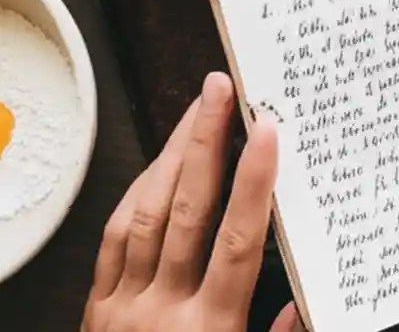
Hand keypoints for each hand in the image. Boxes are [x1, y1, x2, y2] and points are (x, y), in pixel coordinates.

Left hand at [83, 73, 296, 331]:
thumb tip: (302, 305)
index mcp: (211, 328)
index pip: (238, 240)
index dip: (255, 182)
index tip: (267, 131)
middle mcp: (164, 310)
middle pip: (187, 210)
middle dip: (204, 143)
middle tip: (219, 91)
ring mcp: (123, 307)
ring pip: (145, 215)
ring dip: (170, 158)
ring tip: (193, 115)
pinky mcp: (96, 310)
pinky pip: (112, 240)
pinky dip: (135, 197)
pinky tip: (154, 172)